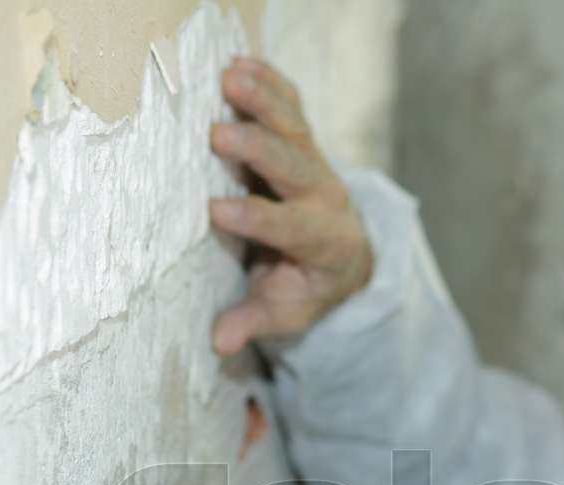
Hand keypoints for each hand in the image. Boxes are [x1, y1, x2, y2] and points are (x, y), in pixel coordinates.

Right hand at [208, 56, 374, 353]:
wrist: (346, 255)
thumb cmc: (307, 286)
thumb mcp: (287, 311)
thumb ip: (255, 321)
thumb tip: (220, 343)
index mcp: (323, 243)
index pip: (290, 229)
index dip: (256, 219)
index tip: (216, 210)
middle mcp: (324, 197)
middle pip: (294, 169)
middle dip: (259, 151)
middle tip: (219, 134)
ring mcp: (317, 164)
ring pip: (294, 129)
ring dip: (263, 102)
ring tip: (231, 76)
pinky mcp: (305, 142)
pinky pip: (292, 107)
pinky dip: (270, 83)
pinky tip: (241, 62)